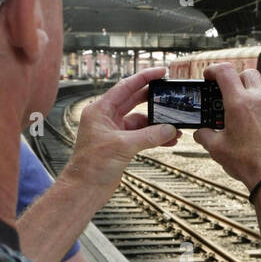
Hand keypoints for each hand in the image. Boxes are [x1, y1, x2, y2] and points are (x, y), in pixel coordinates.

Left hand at [61, 66, 179, 192]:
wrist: (84, 189)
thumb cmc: (92, 166)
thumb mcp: (124, 146)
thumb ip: (150, 135)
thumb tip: (170, 129)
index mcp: (100, 110)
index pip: (125, 87)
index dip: (144, 77)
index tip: (161, 72)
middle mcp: (106, 118)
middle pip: (134, 101)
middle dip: (154, 99)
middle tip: (171, 94)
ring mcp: (114, 132)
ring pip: (141, 121)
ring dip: (158, 124)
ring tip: (175, 127)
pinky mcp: (121, 145)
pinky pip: (142, 135)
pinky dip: (155, 137)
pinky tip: (169, 140)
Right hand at [193, 63, 260, 187]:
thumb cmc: (247, 163)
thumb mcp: (217, 149)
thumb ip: (205, 135)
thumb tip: (200, 133)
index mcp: (239, 103)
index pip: (225, 71)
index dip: (213, 69)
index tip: (209, 76)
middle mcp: (259, 100)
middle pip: (247, 73)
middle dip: (235, 79)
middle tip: (227, 93)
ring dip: (250, 97)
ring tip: (242, 117)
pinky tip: (257, 129)